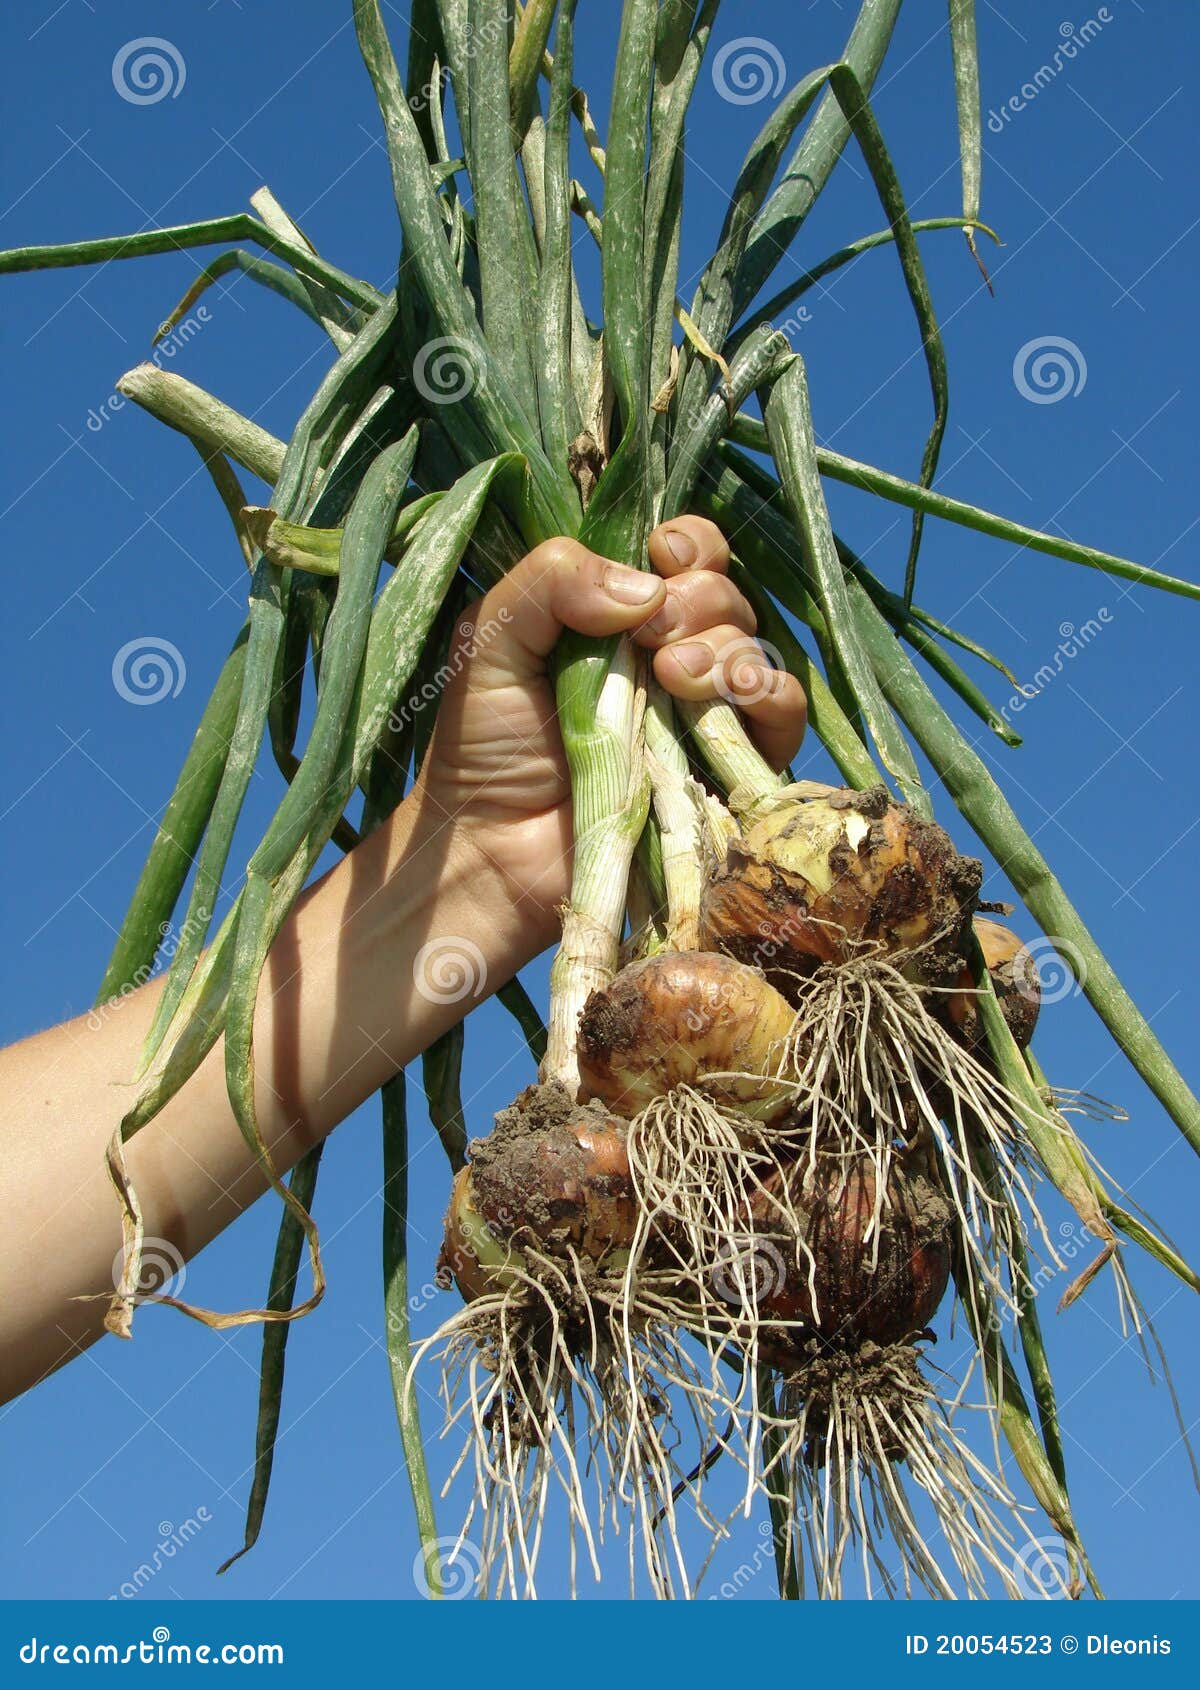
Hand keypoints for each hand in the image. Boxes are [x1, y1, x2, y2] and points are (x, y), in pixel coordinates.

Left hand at [413, 515, 807, 942]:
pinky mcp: (725, 772)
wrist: (490, 846)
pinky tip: (726, 696)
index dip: (687, 543)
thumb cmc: (482, 743)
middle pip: (725, 595)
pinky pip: (782, 720)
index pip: (685, 554)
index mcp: (617, 615)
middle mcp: (668, 657)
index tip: (659, 554)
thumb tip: (646, 587)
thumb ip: (550, 581)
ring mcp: (699, 715)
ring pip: (755, 650)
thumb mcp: (491, 638)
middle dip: (698, 600)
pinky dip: (770, 694)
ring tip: (674, 677)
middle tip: (649, 638)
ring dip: (726, 647)